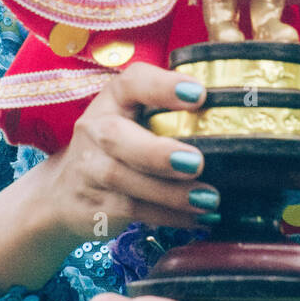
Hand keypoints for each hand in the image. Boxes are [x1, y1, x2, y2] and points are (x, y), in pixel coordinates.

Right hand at [40, 63, 219, 243]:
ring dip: (170, 193)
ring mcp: (88, 169)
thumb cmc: (117, 145)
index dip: (163, 86)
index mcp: (113, 99)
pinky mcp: (92, 206)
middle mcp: (95, 129)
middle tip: (197, 162)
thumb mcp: (133, 117)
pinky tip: (197, 219)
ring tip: (208, 198)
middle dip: (157, 152)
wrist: (62, 192)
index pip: (132, 82)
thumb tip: (237, 104)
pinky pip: (132, 211)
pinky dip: (167, 217)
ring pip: (125, 180)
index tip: (198, 94)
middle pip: (116, 137)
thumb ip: (171, 108)